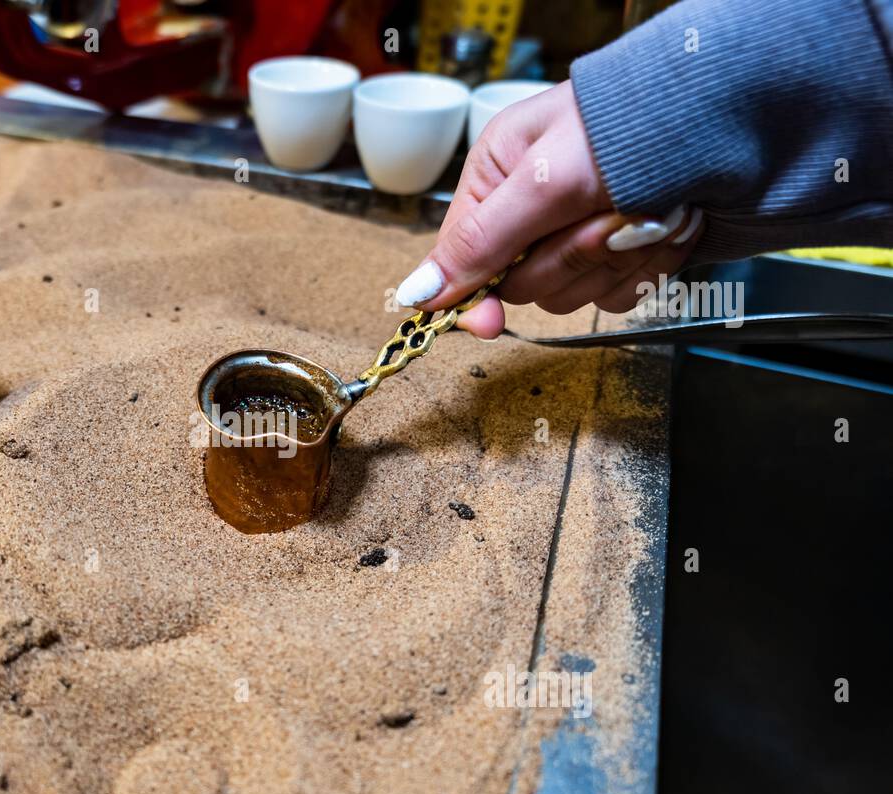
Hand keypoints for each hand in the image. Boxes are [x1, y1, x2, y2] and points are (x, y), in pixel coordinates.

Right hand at [394, 81, 703, 337]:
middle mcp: (534, 209)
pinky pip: (619, 295)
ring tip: (650, 209)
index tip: (488, 323)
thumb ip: (479, 241)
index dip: (477, 293)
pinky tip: (669, 226)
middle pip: (527, 285)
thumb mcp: (544, 181)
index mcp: (499, 178)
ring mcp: (582, 235)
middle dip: (573, 259)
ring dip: (619, 260)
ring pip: (575, 295)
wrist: (734, 115)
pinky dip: (648, 267)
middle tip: (608, 216)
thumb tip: (414, 294)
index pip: (463, 259)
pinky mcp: (626, 255)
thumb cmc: (633, 125)